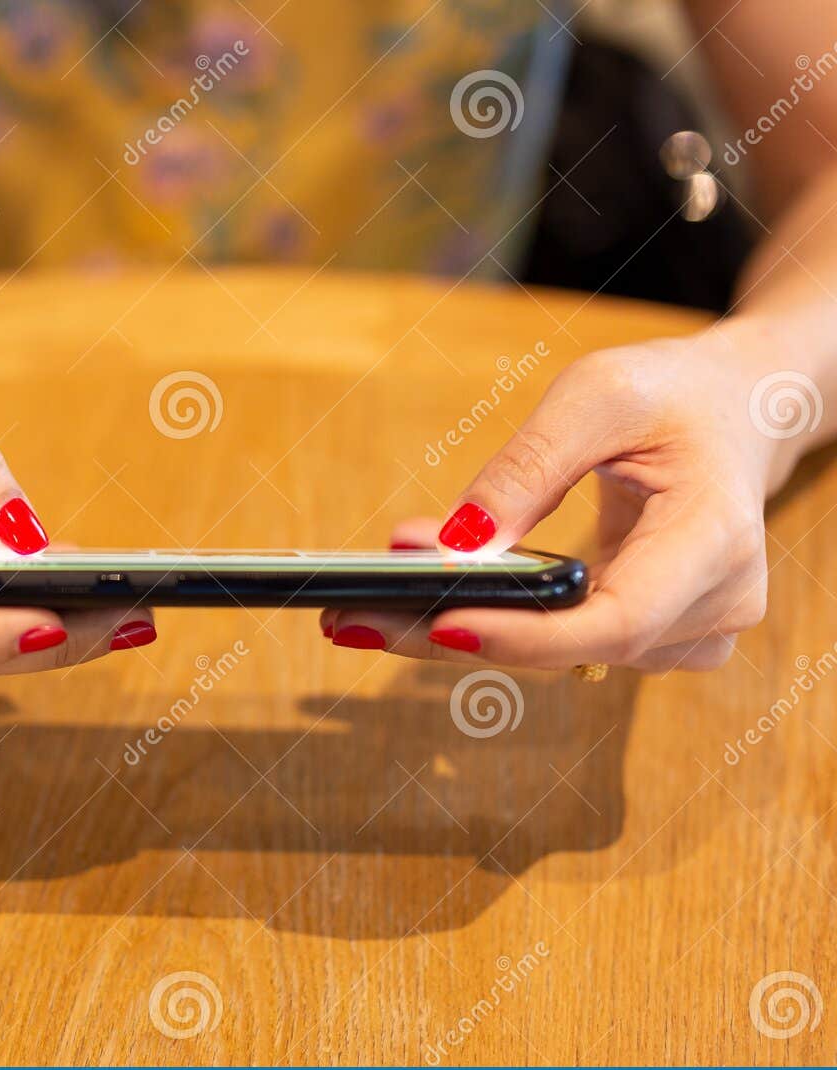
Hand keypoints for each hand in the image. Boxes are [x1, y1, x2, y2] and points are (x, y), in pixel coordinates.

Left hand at [322, 324, 804, 670]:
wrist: (739, 412)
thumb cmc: (674, 394)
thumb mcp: (596, 396)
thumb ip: (525, 470)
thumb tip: (454, 544)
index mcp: (716, 539)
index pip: (616, 620)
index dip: (526, 636)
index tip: (439, 626)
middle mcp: (714, 604)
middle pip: (570, 649)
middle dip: (452, 635)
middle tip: (349, 619)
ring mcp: (689, 632)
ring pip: (557, 655)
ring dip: (459, 631)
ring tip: (361, 608)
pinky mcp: (654, 637)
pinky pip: (562, 644)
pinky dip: (493, 623)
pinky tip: (419, 602)